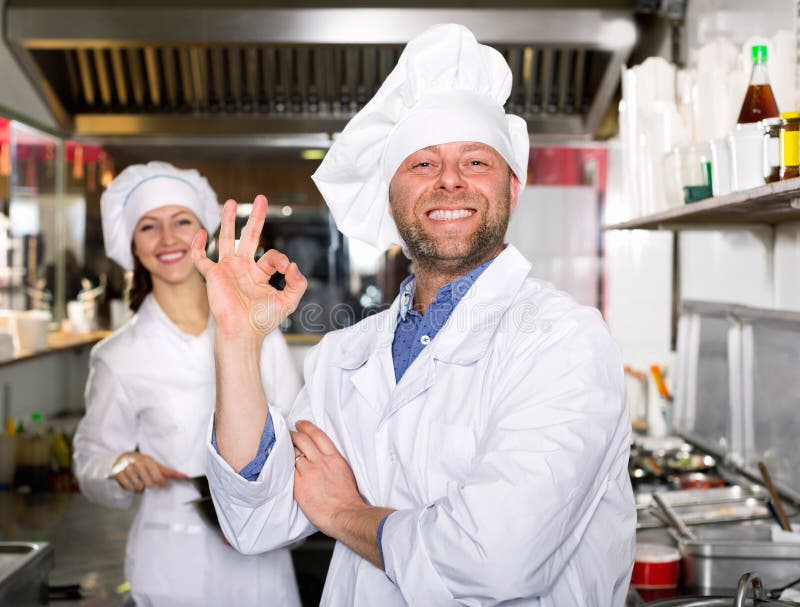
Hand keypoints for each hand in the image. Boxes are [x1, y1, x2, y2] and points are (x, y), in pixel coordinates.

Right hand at [111, 452, 186, 491]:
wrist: (120, 458)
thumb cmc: (141, 462)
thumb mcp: (153, 464)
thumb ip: (166, 471)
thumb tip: (184, 476)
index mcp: (148, 460)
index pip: (159, 477)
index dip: (162, 483)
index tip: (162, 484)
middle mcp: (138, 463)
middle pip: (149, 484)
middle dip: (149, 485)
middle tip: (146, 480)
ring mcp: (128, 468)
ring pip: (139, 487)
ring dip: (139, 487)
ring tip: (137, 480)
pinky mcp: (118, 473)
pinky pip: (128, 488)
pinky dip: (130, 487)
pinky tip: (129, 481)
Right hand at [192, 195, 306, 341]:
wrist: (243, 332)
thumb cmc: (263, 320)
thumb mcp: (288, 301)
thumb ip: (297, 283)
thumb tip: (294, 264)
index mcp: (260, 274)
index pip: (270, 255)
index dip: (280, 258)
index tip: (285, 267)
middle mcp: (243, 269)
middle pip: (249, 237)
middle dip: (255, 218)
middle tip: (261, 198)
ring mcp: (227, 270)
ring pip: (227, 239)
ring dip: (229, 221)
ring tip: (230, 202)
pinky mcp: (213, 275)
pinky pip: (201, 258)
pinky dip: (198, 245)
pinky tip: (201, 232)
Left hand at [291, 421, 366, 535]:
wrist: (345, 514)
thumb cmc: (347, 498)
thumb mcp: (344, 472)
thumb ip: (332, 462)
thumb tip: (322, 458)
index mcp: (334, 458)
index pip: (318, 435)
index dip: (307, 427)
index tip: (300, 424)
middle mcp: (321, 462)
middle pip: (302, 440)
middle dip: (293, 434)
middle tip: (288, 435)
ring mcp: (309, 473)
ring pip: (292, 454)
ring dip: (286, 450)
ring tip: (281, 450)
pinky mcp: (299, 485)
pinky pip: (288, 471)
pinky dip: (283, 466)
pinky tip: (279, 465)